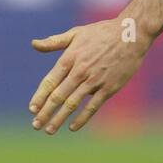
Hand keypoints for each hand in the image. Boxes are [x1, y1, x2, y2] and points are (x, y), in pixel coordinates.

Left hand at [29, 18, 149, 133]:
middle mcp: (80, 71)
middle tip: (36, 125)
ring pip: (73, 103)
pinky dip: (82, 118)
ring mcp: (95, 80)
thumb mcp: (76, 33)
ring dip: (59, 118)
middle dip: (45, 112)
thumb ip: (54, 42)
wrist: (130, 34)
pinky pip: (92, 106)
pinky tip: (72, 127)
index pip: (50, 81)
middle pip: (58, 96)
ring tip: (49, 130)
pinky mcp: (109, 88)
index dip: (39, 96)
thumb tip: (33, 44)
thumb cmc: (101, 33)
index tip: (31, 109)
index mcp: (70, 57)